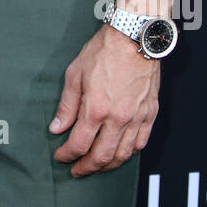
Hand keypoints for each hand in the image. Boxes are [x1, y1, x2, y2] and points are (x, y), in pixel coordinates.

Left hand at [49, 24, 159, 175]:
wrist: (134, 37)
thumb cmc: (103, 52)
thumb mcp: (74, 75)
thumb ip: (67, 106)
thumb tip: (57, 128)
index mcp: (96, 109)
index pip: (79, 144)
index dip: (67, 155)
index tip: (61, 157)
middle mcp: (118, 118)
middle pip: (101, 156)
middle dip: (86, 167)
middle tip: (77, 170)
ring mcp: (136, 117)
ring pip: (123, 154)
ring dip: (108, 165)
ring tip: (96, 165)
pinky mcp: (150, 113)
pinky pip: (141, 142)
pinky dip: (129, 153)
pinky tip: (121, 153)